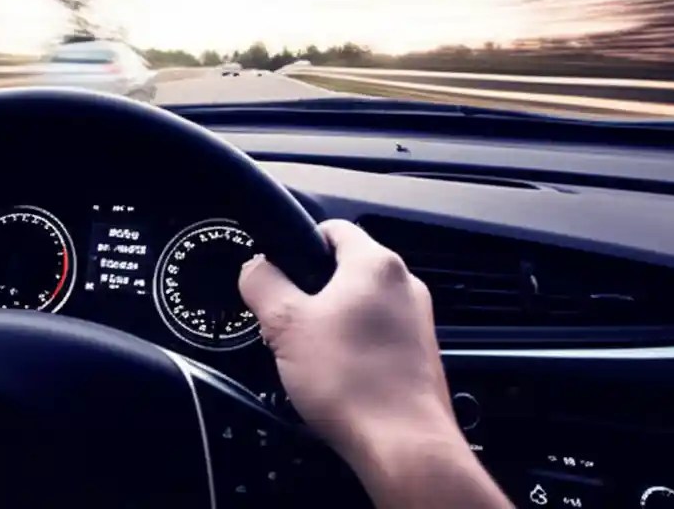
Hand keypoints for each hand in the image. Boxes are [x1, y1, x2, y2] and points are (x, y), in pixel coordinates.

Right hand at [238, 219, 454, 462]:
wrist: (404, 445)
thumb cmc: (351, 381)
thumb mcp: (285, 324)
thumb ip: (262, 283)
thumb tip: (253, 267)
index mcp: (376, 264)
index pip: (332, 228)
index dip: (297, 244)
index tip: (277, 272)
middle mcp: (405, 285)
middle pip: (344, 270)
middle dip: (309, 293)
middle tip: (285, 323)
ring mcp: (417, 322)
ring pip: (359, 306)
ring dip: (330, 323)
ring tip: (308, 356)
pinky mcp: (419, 356)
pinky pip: (376, 337)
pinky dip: (352, 348)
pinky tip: (336, 378)